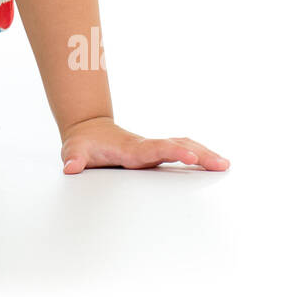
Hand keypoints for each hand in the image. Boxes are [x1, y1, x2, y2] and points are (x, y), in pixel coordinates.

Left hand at [60, 116, 229, 174]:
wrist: (87, 128)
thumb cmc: (83, 144)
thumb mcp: (73, 151)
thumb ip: (73, 159)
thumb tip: (70, 167)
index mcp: (130, 149)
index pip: (154, 149)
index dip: (171, 151)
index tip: (188, 154)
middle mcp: (145, 146)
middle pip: (176, 145)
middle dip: (198, 154)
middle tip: (221, 164)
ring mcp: (152, 148)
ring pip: (182, 144)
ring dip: (203, 153)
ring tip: (225, 164)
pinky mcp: (156, 151)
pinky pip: (181, 148)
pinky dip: (198, 152)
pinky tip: (214, 161)